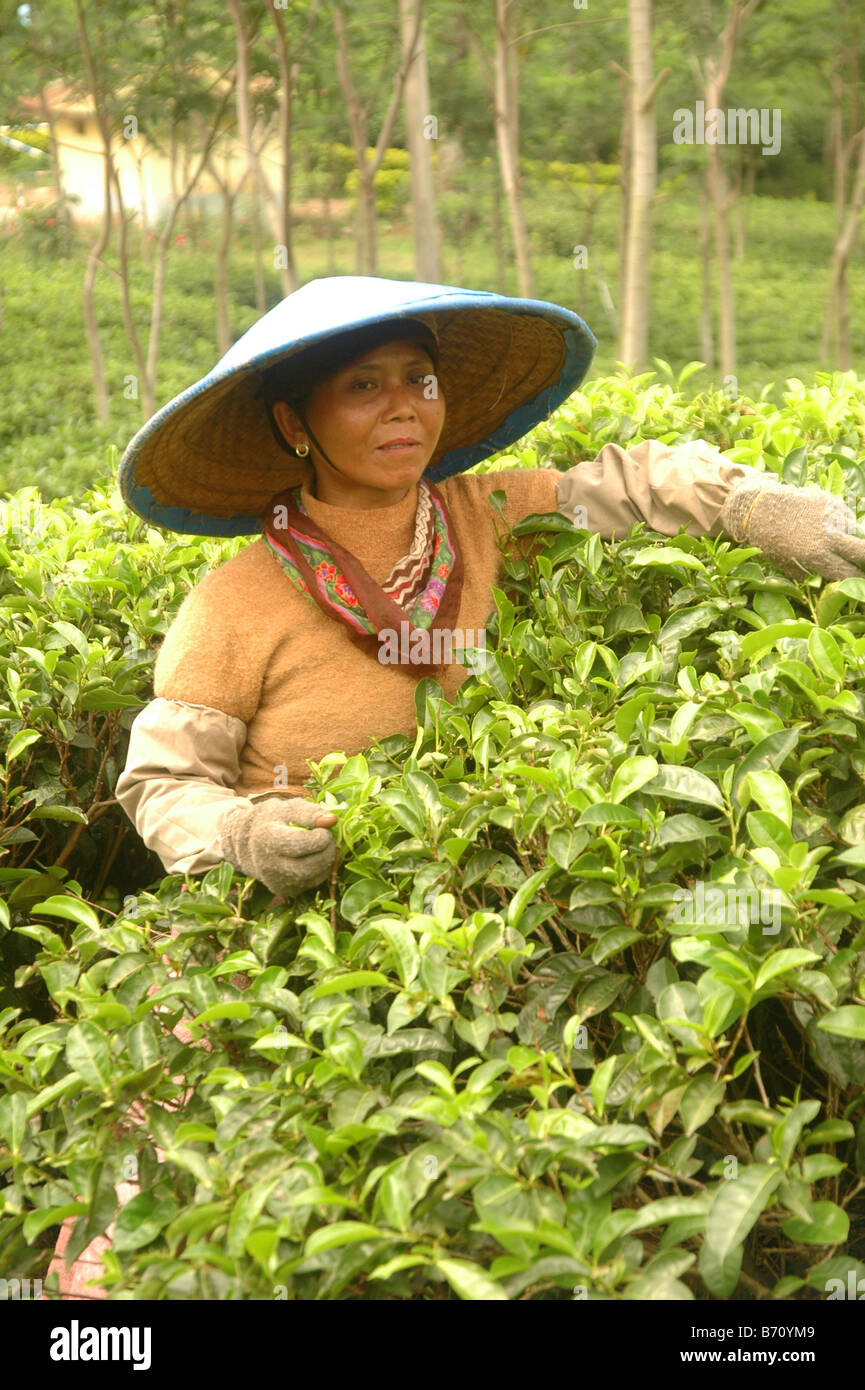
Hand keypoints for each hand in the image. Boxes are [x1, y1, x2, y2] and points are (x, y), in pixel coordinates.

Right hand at [219, 796, 338, 897]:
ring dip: (326, 859)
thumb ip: (311, 812)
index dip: (320, 835)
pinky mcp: (285, 890)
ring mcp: (277, 881)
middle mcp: (269, 865)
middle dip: (327, 849)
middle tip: (326, 836)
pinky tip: (314, 855)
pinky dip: (321, 868)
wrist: (250, 843)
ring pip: (315, 875)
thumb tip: (333, 820)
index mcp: (267, 839)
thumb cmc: (273, 821)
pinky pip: (313, 882)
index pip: (301, 843)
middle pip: (311, 864)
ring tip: (320, 844)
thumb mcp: (288, 808)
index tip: (323, 826)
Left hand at [720, 482, 864, 580]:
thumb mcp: (784, 563)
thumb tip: (827, 579)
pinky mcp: (831, 502)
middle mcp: (829, 536)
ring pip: (859, 532)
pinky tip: (829, 526)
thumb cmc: (768, 540)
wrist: (758, 506)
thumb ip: (807, 573)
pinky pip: (847, 517)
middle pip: (863, 551)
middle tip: (861, 562)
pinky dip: (844, 524)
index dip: (858, 580)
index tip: (860, 581)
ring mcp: (832, 517)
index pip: (849, 573)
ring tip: (842, 543)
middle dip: (864, 559)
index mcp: (816, 556)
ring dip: (855, 540)